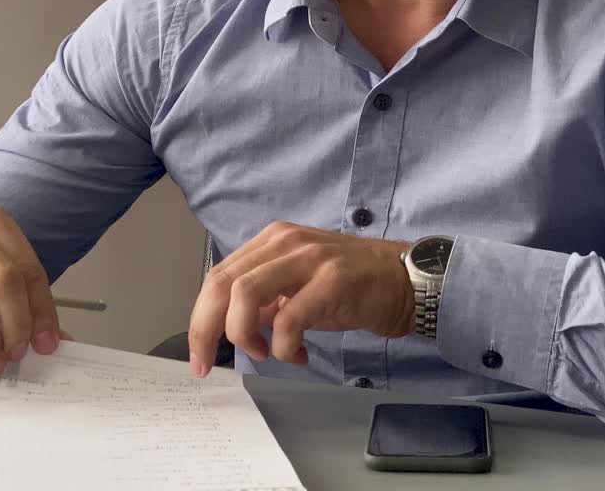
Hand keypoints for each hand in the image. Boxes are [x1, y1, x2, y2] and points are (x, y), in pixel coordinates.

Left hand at [187, 221, 413, 376]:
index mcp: (272, 241)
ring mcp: (309, 259)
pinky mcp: (331, 281)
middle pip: (221, 283)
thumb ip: (264, 299)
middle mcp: (285, 242)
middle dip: (206, 330)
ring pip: (244, 295)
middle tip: (208, 363)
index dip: (200, 318)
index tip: (199, 354)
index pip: (218, 276)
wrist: (405, 281)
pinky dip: (282, 346)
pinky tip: (296, 354)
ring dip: (243, 334)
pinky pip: (287, 319)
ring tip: (262, 352)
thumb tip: (231, 327)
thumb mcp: (299, 285)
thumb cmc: (353, 286)